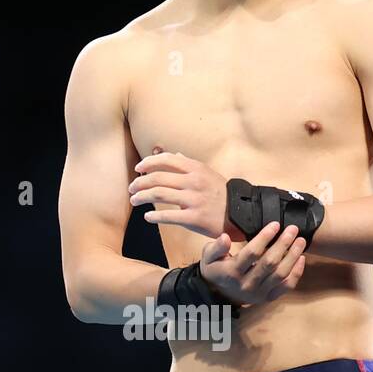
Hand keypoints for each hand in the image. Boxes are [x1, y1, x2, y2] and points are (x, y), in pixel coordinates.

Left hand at [128, 149, 243, 239]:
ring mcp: (194, 199)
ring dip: (142, 197)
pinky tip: (148, 217)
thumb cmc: (221, 194)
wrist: (241, 213)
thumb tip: (176, 154)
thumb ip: (190, 164)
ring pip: (159, 194)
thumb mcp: (208, 174)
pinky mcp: (194, 217)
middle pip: (157, 178)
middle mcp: (194, 181)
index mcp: (196, 168)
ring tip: (134, 201)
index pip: (166, 160)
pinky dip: (154, 216)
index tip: (138, 169)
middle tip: (131, 189)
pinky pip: (168, 215)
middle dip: (139, 183)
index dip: (148, 163)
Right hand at [199, 222, 306, 306]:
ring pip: (280, 274)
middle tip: (293, 229)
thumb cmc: (215, 270)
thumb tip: (225, 237)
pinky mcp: (268, 298)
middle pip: (269, 263)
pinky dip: (296, 273)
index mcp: (232, 272)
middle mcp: (247, 285)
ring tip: (301, 241)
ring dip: (293, 256)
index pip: (251, 253)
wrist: (217, 294)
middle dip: (283, 244)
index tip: (275, 224)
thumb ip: (216, 247)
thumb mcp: (208, 257)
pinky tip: (301, 258)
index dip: (265, 237)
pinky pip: (286, 287)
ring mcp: (259, 293)